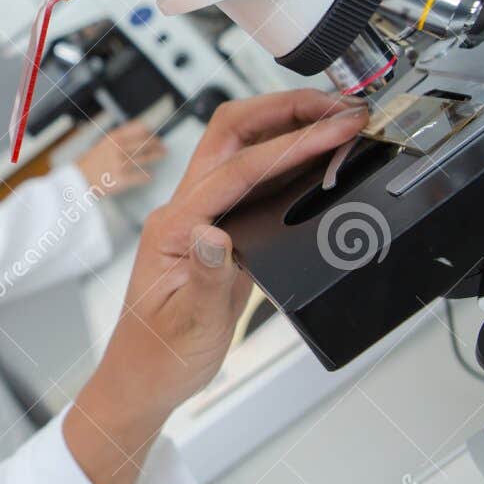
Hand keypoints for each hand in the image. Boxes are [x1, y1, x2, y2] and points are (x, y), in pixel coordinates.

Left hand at [64, 89, 368, 483]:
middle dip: (286, 110)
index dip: (291, 145)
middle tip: (340, 105)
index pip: (239, 169)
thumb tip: (215, 235)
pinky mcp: (220, 232)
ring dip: (287, 127)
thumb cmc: (158, 355)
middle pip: (233, 134)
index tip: (335, 129)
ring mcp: (202, 217)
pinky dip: (288, 161)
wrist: (144, 379)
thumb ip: (203, 278)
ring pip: (242, 150)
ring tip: (337, 120)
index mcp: (174, 226)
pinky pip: (254, 182)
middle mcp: (185, 211)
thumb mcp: (187, 324)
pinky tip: (317, 161)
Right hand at [75, 121, 167, 195]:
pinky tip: (150, 176)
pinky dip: (148, 176)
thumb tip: (138, 134)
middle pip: (146, 142)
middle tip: (162, 147)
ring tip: (161, 156)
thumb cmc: (89, 164)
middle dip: (157, 144)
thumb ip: (119, 138)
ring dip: (157, 156)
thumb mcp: (103, 144)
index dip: (149, 132)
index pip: (139, 129)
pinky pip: (141, 176)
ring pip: (147, 157)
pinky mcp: (122, 179)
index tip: (154, 134)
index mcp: (114, 137)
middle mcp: (118, 148)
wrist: (78, 180)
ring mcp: (120, 164)